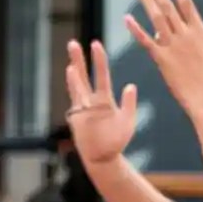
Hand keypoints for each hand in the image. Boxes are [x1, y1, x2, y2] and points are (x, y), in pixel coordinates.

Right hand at [64, 39, 137, 165]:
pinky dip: (74, 86)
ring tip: (72, 56)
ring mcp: (82, 109)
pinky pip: (75, 100)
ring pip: (77, 86)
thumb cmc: (116, 141)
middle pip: (84, 76)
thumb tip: (131, 86)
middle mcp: (91, 101)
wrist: (104, 158)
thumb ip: (128, 103)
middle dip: (80, 60)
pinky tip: (71, 73)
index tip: (96, 45)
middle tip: (74, 43)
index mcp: (105, 100)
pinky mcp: (76, 117)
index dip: (99, 61)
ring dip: (74, 71)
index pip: (102, 76)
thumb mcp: (128, 121)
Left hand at [127, 0, 202, 119]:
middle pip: (167, 6)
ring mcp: (172, 47)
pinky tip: (127, 18)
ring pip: (156, 18)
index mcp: (200, 31)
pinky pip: (146, 42)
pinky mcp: (162, 61)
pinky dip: (136, 30)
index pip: (186, 1)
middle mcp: (185, 35)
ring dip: (146, 0)